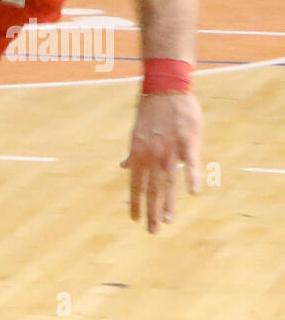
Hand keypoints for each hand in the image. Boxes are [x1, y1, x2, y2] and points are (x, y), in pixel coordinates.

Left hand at [120, 92, 202, 233]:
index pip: (135, 183)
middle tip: (152, 231)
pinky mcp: (187, 140)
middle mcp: (151, 153)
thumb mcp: (136, 133)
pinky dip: (192, 176)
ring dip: (167, 201)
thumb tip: (124, 166)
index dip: (134, 202)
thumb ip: (133, 153)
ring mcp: (169, 147)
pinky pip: (190, 162)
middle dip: (150, 210)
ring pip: (168, 179)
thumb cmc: (151, 111)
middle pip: (151, 187)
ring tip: (167, 220)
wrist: (164, 88)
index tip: (134, 220)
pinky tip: (194, 192)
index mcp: (138, 152)